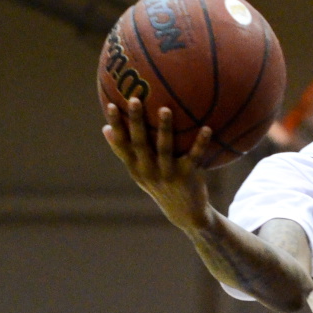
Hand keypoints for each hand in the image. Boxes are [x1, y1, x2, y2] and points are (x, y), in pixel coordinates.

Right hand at [102, 98, 213, 231]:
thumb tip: (105, 129)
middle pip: (140, 143)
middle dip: (136, 121)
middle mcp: (149, 171)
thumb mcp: (139, 172)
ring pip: (165, 148)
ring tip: (165, 109)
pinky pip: (195, 156)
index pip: (121, 144)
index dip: (115, 125)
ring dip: (164, 128)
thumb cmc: (160, 185)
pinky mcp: (187, 176)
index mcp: (136, 167)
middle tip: (135, 99)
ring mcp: (168, 174)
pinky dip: (201, 142)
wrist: (185, 213)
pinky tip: (207, 127)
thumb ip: (124, 152)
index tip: (110, 104)